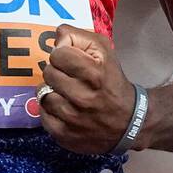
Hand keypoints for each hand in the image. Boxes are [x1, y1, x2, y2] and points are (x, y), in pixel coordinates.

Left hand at [38, 24, 135, 154]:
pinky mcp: (65, 136)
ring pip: (43, 94)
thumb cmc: (113, 82)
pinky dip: (50, 110)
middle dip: (57, 72)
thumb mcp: (104, 52)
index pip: (58, 54)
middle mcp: (83, 97)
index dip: (63, 55)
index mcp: (94, 74)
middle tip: (68, 77)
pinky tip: (63, 108)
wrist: (129, 122)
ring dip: (52, 91)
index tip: (71, 62)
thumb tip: (57, 37)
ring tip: (65, 93)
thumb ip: (79, 37)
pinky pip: (43, 115)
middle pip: (49, 73)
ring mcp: (72, 119)